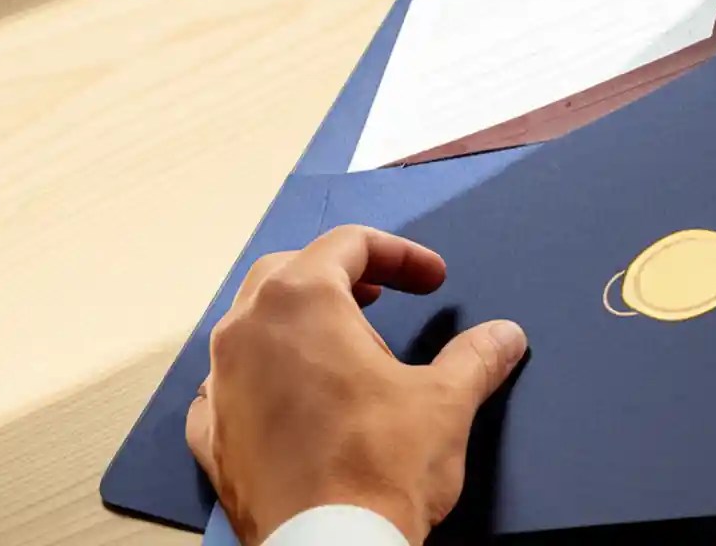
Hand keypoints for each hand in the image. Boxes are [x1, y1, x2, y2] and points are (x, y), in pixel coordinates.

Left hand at [186, 225, 528, 544]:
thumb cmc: (378, 470)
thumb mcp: (445, 401)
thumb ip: (475, 356)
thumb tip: (503, 337)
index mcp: (301, 302)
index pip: (348, 245)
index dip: (400, 254)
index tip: (431, 278)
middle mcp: (246, 330)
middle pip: (291, 271)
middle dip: (343, 276)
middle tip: (384, 296)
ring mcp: (221, 382)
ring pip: (253, 324)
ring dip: (301, 323)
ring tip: (347, 348)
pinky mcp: (212, 434)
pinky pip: (230, 384)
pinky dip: (264, 378)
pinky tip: (295, 397)